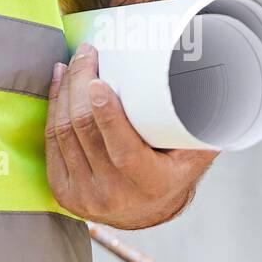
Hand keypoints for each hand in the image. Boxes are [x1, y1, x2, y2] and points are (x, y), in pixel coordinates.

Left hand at [45, 42, 218, 228]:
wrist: (145, 209)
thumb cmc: (173, 169)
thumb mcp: (193, 150)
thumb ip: (198, 119)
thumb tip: (209, 71)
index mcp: (149, 184)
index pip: (122, 149)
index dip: (107, 114)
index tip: (99, 81)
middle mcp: (113, 195)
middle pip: (85, 131)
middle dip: (81, 84)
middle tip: (87, 52)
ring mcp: (84, 195)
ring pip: (64, 132)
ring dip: (65, 90)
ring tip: (75, 62)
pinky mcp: (63, 190)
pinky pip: (52, 141)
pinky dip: (54, 107)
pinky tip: (60, 83)